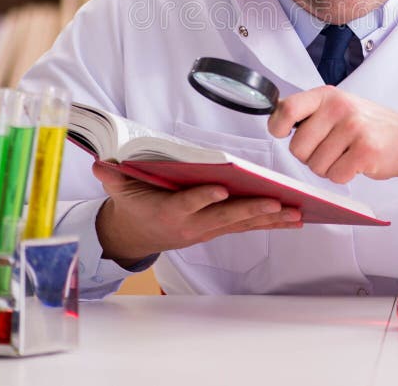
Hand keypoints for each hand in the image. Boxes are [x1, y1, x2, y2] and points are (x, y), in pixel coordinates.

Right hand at [92, 162, 302, 266]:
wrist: (137, 235)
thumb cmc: (134, 205)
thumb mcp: (120, 191)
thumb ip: (113, 177)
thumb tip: (101, 162)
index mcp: (169, 211)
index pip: (188, 204)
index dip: (203, 199)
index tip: (220, 190)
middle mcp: (193, 224)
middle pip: (225, 217)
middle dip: (251, 210)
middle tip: (276, 203)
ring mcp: (208, 228)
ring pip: (242, 223)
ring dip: (270, 219)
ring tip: (296, 213)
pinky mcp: (219, 228)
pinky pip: (247, 226)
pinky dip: (271, 222)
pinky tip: (294, 218)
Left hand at [267, 86, 397, 185]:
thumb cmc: (370, 125)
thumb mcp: (339, 107)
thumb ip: (311, 112)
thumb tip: (276, 120)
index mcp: (328, 95)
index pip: (287, 109)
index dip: (278, 127)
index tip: (283, 133)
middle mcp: (340, 108)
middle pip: (298, 147)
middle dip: (309, 157)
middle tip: (330, 150)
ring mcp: (354, 128)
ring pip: (315, 166)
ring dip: (328, 168)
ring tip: (346, 155)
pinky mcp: (366, 151)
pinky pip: (335, 176)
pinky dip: (342, 176)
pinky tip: (356, 164)